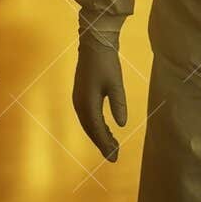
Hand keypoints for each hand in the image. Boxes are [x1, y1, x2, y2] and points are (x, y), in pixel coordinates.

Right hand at [73, 39, 127, 161]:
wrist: (94, 44)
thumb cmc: (106, 62)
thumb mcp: (116, 83)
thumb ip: (118, 103)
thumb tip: (121, 124)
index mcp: (87, 102)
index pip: (97, 129)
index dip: (106, 144)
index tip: (115, 157)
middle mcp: (79, 104)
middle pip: (91, 130)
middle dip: (102, 144)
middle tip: (115, 157)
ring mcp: (78, 100)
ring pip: (89, 124)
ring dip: (99, 136)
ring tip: (113, 146)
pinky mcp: (82, 95)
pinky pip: (88, 116)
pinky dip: (97, 126)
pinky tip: (107, 130)